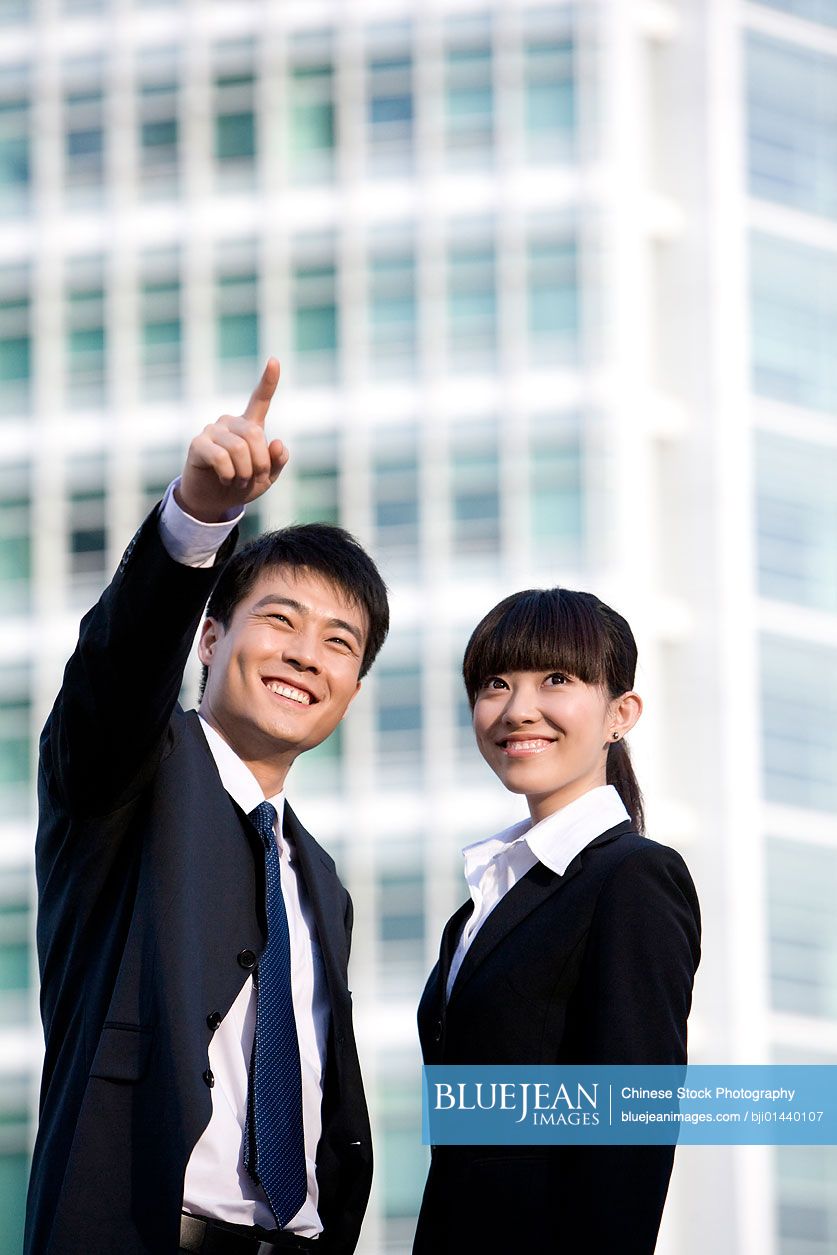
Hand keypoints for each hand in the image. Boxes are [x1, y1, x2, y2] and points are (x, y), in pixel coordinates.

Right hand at [175, 358, 288, 522]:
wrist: (213, 502)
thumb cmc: (242, 485)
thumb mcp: (266, 477)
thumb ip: (277, 461)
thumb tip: (278, 442)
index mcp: (249, 426)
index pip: (260, 399)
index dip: (268, 381)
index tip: (274, 361)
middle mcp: (230, 423)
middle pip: (254, 434)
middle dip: (260, 463)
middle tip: (254, 478)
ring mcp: (212, 431)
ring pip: (238, 448)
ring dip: (244, 472)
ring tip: (239, 481)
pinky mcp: (197, 444)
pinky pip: (221, 457)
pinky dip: (229, 474)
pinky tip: (226, 479)